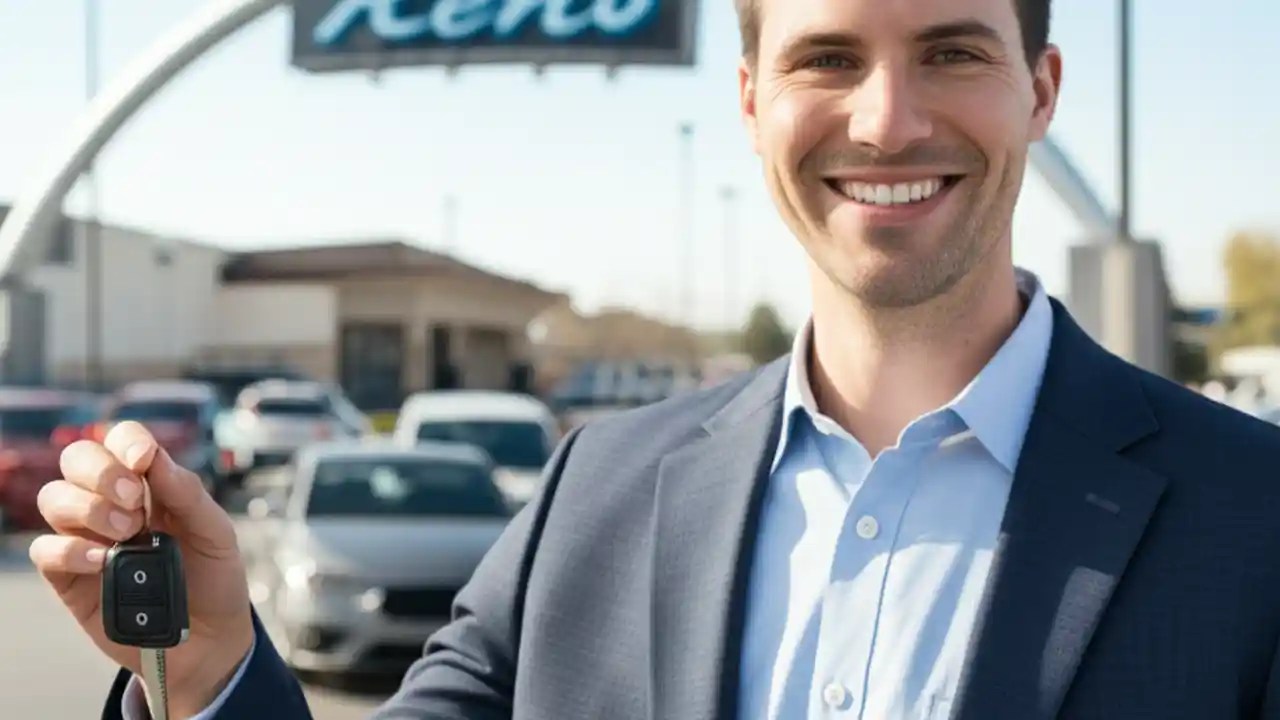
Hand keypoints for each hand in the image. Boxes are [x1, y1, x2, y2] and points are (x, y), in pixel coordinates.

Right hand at [29, 421, 253, 716]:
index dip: (126, 441)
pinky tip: (103, 560)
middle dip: (101, 471)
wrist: (208, 640)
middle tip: (134, 501)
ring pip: (55, 498)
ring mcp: (87, 538)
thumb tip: (156, 459)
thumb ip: (188, 494)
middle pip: (78, 459)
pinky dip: (70, 549)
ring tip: (128, 532)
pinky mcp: (69, 578)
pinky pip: (46, 550)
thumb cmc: (214, 579)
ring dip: (88, 507)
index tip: (143, 460)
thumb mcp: (217, 533)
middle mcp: (111, 503)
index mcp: (150, 485)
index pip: (121, 441)